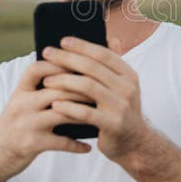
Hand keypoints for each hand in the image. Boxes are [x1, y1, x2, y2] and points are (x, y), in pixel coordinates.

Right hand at [0, 61, 92, 181]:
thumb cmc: (14, 127)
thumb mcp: (20, 105)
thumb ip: (40, 91)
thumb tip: (70, 74)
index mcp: (20, 92)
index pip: (37, 68)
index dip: (59, 63)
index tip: (82, 63)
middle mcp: (21, 104)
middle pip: (57, 88)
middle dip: (83, 86)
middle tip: (105, 87)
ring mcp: (26, 124)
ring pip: (62, 111)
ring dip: (85, 112)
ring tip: (102, 112)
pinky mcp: (31, 144)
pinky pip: (60, 142)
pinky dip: (77, 145)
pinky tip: (89, 146)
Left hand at [40, 36, 149, 162]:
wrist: (134, 143)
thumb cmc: (120, 111)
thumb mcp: (123, 86)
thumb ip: (115, 65)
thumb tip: (111, 38)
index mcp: (129, 75)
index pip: (103, 54)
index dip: (82, 46)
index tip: (62, 40)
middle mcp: (127, 88)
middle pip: (92, 68)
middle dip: (67, 59)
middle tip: (47, 54)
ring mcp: (121, 106)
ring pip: (87, 87)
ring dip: (63, 81)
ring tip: (46, 80)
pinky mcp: (113, 124)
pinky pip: (86, 113)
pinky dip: (68, 107)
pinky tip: (54, 104)